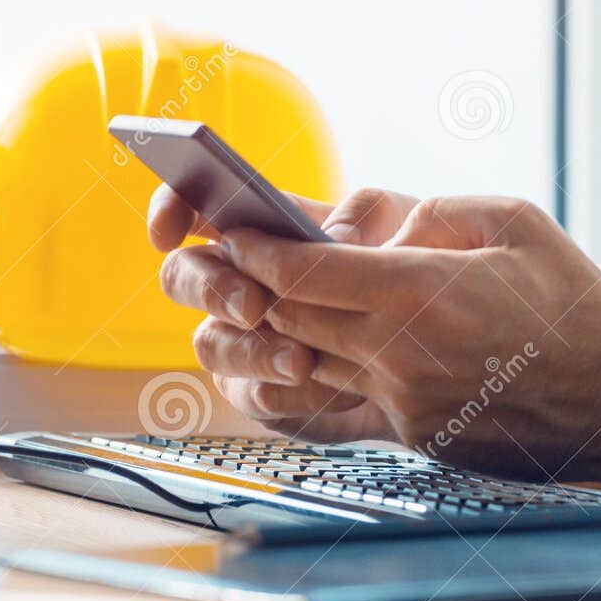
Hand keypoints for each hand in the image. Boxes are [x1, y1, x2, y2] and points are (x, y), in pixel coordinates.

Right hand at [153, 184, 416, 441]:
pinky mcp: (264, 388)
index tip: (168, 230)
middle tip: (254, 304)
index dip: (170, 209)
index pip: (195, 205)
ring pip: (210, 343)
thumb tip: (333, 238)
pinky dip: (284, 392)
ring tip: (301, 360)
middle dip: (211, 288)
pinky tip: (327, 388)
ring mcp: (243, 337)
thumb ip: (367, 212)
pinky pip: (251, 395)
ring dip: (250, 351)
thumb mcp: (400, 219)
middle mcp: (238, 279)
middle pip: (183, 274)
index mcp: (261, 225)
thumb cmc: (409, 261)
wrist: (432, 338)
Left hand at [218, 196, 600, 477]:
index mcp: (421, 295)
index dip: (256, 250)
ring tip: (264, 303)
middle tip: (231, 260)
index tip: (233, 231)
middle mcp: (401, 357)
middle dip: (252, 288)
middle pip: (290, 320)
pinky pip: (349, 401)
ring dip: (280, 334)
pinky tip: (326, 347)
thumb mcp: (512, 220)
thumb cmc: (572, 298)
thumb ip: (432, 213)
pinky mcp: (414, 439)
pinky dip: (329, 371)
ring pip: (309, 366)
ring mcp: (405, 407)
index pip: (303, 272)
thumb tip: (373, 232)